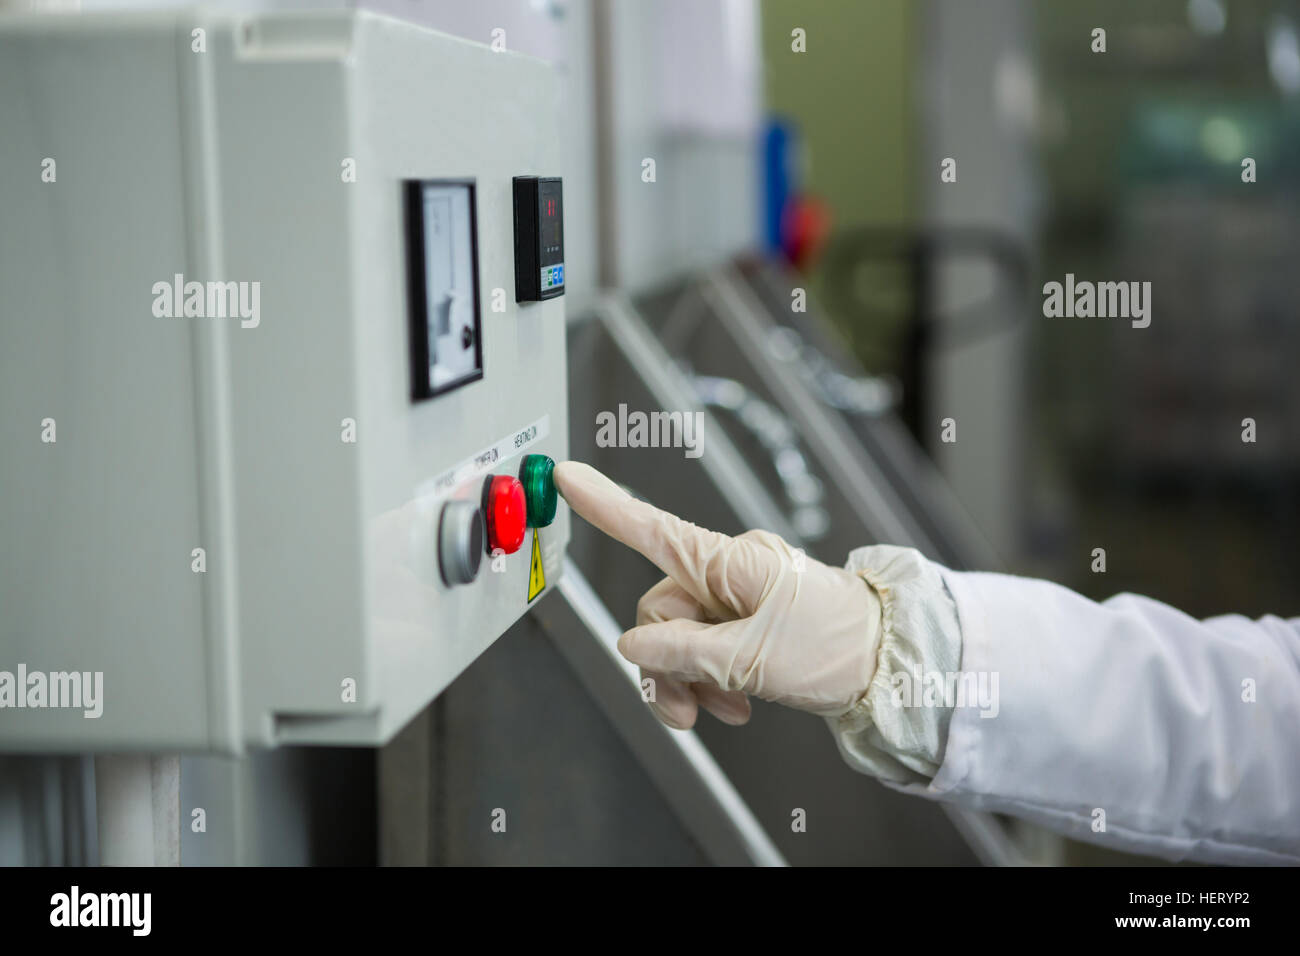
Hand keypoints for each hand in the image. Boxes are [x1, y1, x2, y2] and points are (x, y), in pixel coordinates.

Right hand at [553, 462, 883, 729]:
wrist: (893, 667)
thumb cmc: (839, 649)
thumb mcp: (753, 659)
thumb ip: (682, 651)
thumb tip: (631, 645)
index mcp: (731, 562)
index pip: (654, 530)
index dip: (606, 506)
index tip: (567, 476)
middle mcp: (730, 571)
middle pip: (661, 612)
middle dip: (668, 664)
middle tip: (691, 709)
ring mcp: (739, 596)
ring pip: (680, 637)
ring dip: (691, 680)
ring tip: (725, 709)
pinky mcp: (749, 621)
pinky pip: (706, 647)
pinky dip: (711, 679)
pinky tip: (736, 702)